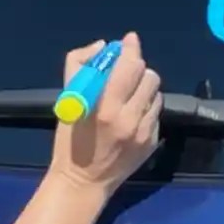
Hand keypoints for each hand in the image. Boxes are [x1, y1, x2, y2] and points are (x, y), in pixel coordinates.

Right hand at [48, 32, 162, 197]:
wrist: (84, 182)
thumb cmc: (70, 140)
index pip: (129, 66)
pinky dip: (145, 108)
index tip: (129, 40)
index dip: (131, 49)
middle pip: (149, 76)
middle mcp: (130, 118)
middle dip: (137, 70)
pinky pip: (156, 113)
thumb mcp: (67, 101)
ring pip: (156, 93)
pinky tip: (131, 117)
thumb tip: (103, 46)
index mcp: (106, 107)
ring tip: (127, 97)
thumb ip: (80, 66)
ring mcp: (145, 131)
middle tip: (125, 74)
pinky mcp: (153, 142)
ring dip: (143, 90)